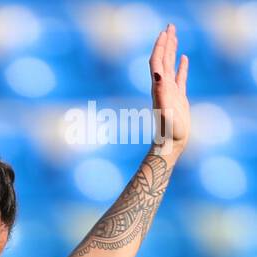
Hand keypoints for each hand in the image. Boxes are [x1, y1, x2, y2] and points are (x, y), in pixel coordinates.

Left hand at [150, 23, 189, 149]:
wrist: (171, 144)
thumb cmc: (168, 130)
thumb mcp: (165, 109)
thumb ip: (161, 91)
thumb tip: (158, 73)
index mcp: (158, 87)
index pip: (157, 62)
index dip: (160, 47)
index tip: (164, 32)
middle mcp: (162, 87)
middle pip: (163, 60)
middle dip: (166, 42)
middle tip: (170, 26)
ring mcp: (170, 92)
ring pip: (170, 66)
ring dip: (172, 50)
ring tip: (174, 35)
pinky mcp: (178, 98)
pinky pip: (180, 78)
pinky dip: (182, 66)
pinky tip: (184, 58)